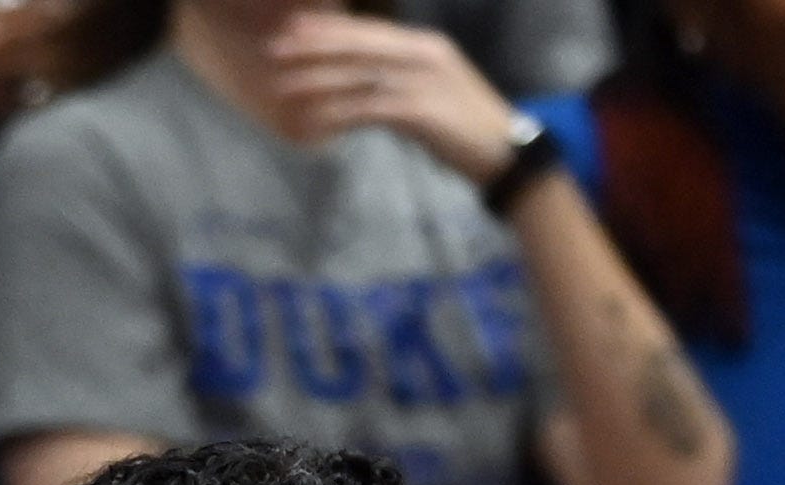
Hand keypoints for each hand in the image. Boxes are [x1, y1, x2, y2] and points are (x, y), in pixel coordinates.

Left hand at [262, 13, 519, 179]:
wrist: (509, 156)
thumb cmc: (469, 130)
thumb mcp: (437, 93)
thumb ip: (402, 83)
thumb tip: (363, 87)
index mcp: (426, 46)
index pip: (368, 31)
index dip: (329, 28)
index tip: (293, 28)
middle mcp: (423, 56)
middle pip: (358, 46)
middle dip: (313, 47)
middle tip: (275, 51)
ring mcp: (423, 82)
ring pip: (358, 75)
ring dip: (316, 81)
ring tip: (283, 87)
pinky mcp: (422, 111)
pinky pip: (369, 108)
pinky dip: (339, 114)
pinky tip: (316, 122)